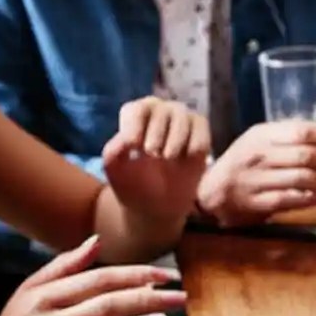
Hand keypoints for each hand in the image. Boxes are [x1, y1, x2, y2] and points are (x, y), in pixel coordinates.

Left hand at [103, 97, 210, 222]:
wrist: (156, 205)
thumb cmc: (132, 182)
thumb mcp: (115, 169)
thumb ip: (114, 151)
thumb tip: (126, 140)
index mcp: (135, 114)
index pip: (137, 110)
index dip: (136, 128)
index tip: (135, 149)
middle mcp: (160, 110)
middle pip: (162, 112)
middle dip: (156, 136)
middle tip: (154, 156)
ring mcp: (183, 119)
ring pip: (183, 119)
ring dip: (175, 141)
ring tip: (168, 158)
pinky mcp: (202, 133)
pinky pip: (202, 133)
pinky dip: (194, 148)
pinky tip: (186, 160)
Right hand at [197, 121, 315, 226]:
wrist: (210, 190)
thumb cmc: (244, 162)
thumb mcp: (260, 141)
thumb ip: (290, 137)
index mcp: (262, 135)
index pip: (302, 131)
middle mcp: (258, 155)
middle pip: (305, 155)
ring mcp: (255, 180)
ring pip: (300, 178)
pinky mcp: (255, 202)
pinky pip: (287, 200)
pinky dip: (307, 198)